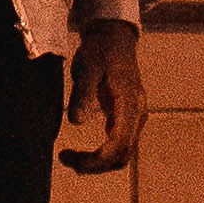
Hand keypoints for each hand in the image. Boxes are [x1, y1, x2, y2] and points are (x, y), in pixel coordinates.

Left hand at [60, 18, 144, 173]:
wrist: (114, 37)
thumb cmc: (101, 50)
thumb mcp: (88, 67)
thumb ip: (83, 93)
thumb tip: (76, 121)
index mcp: (130, 102)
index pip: (119, 144)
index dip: (96, 159)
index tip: (71, 158)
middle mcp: (137, 114)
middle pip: (122, 156)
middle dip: (95, 165)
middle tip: (66, 160)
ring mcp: (134, 118)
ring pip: (122, 154)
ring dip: (98, 163)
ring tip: (70, 158)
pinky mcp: (127, 118)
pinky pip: (118, 145)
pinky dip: (101, 155)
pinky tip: (81, 153)